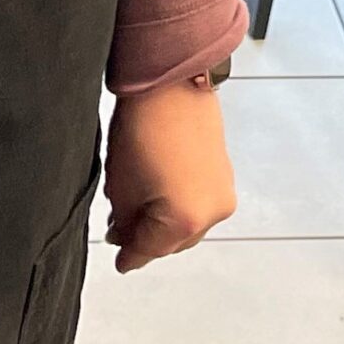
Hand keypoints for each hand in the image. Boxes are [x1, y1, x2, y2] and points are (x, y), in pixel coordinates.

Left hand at [102, 77, 235, 272]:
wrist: (170, 82)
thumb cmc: (144, 128)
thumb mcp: (122, 186)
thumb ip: (125, 223)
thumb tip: (125, 236)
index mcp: (186, 221)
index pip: (149, 251)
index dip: (128, 256)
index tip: (119, 261)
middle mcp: (213, 211)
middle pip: (174, 241)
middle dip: (148, 237)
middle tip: (121, 230)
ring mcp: (223, 190)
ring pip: (189, 222)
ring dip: (164, 221)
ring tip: (136, 208)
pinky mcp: (224, 171)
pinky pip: (200, 201)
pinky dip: (179, 203)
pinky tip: (158, 191)